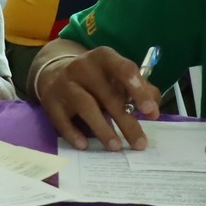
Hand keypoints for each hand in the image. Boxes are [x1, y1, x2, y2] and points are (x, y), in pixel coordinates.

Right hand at [34, 47, 158, 150]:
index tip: (150, 111)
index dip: (138, 90)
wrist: (54, 73)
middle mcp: (83, 67)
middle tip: (139, 143)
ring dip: (103, 129)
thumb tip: (154, 108)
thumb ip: (139, 88)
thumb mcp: (116, 76)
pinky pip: (62, 120)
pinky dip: (73, 133)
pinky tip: (85, 145)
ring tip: (116, 147)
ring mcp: (65, 83)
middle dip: (126, 122)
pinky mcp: (51, 101)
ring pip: (86, 107)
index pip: (124, 69)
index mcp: (104, 58)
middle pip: (108, 96)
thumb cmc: (96, 79)